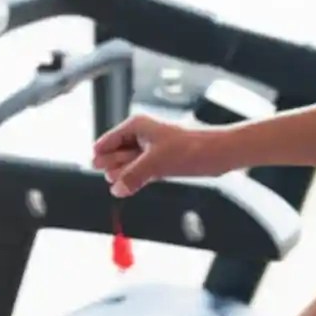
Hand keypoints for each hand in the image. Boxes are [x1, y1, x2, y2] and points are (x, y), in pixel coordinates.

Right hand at [92, 115, 226, 196]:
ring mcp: (150, 149)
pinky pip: (140, 171)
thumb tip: (115, 190)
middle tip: (118, 175)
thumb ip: (132, 176)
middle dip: (115, 166)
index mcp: (136, 126)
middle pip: (115, 154)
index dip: (102, 156)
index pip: (107, 141)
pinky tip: (132, 187)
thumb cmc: (190, 149)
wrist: (218, 153)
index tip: (97, 168)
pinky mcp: (160, 161)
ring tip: (128, 180)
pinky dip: (137, 179)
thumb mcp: (155, 163)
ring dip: (126, 175)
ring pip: (128, 164)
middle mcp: (141, 135)